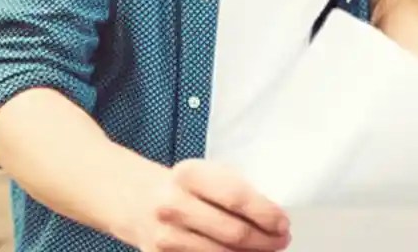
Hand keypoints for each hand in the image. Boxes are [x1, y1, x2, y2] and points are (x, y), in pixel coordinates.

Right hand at [122, 159, 290, 251]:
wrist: (134, 199)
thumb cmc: (182, 186)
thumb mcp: (206, 174)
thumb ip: (236, 190)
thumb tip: (273, 217)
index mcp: (190, 175)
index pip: (237, 198)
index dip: (266, 214)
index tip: (283, 223)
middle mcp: (173, 206)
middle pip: (233, 233)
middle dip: (265, 240)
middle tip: (281, 240)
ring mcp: (165, 236)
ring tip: (266, 249)